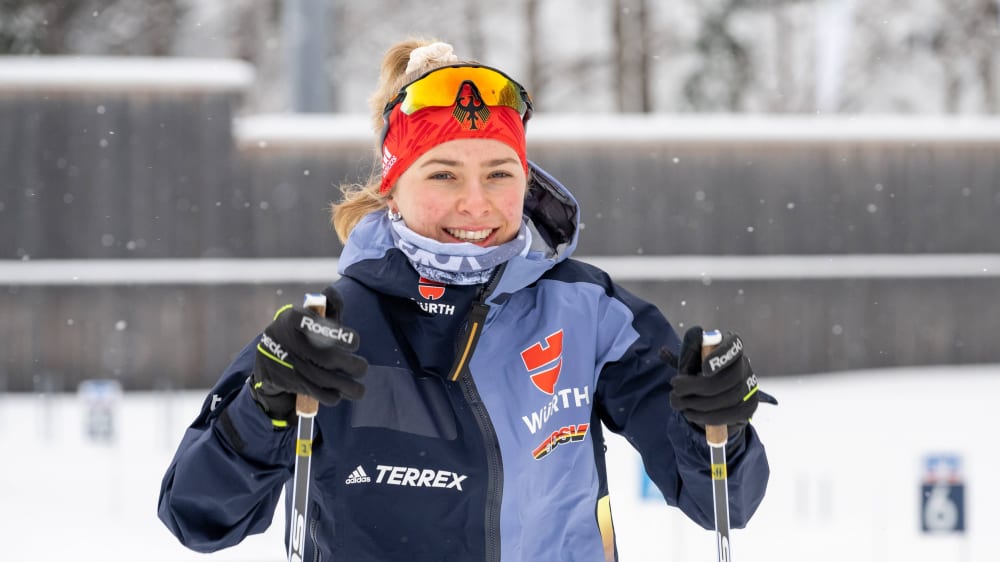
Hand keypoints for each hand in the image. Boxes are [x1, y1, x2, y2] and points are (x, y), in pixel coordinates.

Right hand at [250, 287, 367, 423]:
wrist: (268, 358)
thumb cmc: (300, 332)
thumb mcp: (309, 315)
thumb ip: (327, 305)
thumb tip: (332, 292)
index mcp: (293, 319)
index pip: (315, 323)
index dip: (339, 334)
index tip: (355, 342)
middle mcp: (290, 341)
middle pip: (326, 358)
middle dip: (350, 365)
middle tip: (362, 367)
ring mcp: (290, 364)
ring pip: (325, 380)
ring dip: (348, 387)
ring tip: (360, 387)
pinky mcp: (291, 383)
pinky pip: (316, 394)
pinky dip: (333, 396)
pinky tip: (340, 393)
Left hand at [661, 326, 775, 434]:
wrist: (712, 400)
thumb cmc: (698, 374)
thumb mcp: (690, 363)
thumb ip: (682, 357)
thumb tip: (662, 352)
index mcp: (730, 347)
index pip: (733, 346)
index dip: (721, 356)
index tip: (704, 368)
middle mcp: (744, 365)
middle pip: (730, 377)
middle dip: (698, 386)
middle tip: (676, 389)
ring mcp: (750, 387)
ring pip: (729, 398)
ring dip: (699, 403)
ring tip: (678, 403)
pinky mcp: (749, 407)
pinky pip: (730, 415)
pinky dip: (707, 417)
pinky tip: (690, 414)